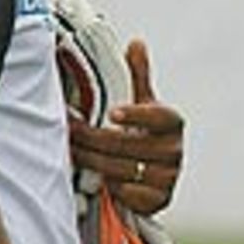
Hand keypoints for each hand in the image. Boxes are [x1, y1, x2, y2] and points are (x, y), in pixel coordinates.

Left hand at [68, 40, 184, 215]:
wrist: (156, 175)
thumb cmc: (143, 133)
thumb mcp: (143, 104)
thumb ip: (138, 75)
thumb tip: (136, 43)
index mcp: (172, 123)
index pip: (159, 116)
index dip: (137, 114)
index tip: (112, 113)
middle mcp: (175, 150)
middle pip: (127, 145)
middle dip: (92, 138)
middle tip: (68, 130)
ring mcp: (169, 177)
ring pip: (121, 169)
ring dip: (92, 161)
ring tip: (71, 151)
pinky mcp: (160, 200)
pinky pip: (127, 193)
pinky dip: (109, 186)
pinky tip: (94, 177)